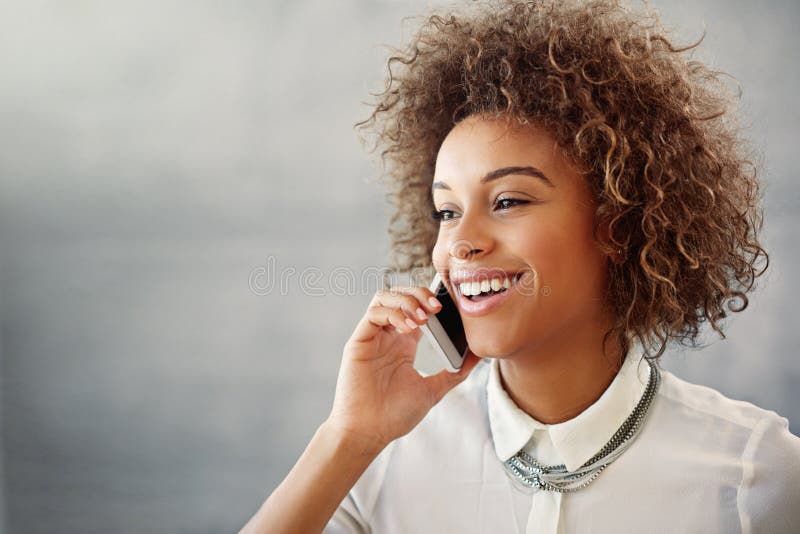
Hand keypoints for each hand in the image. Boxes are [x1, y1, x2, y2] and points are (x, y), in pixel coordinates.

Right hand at [325, 284, 480, 453]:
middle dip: (419, 294)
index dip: (430, 300)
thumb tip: (480, 355)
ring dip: (406, 300)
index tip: (450, 307)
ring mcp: (372, 337)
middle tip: (437, 308)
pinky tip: (408, 328)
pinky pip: (374, 313)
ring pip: (384, 297)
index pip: (415, 307)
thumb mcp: (433, 390)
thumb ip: (454, 372)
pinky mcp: (359, 341)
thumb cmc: (394, 415)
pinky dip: (393, 313)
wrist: (369, 433)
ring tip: (423, 318)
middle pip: (400, 295)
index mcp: (403, 344)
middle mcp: (387, 336)